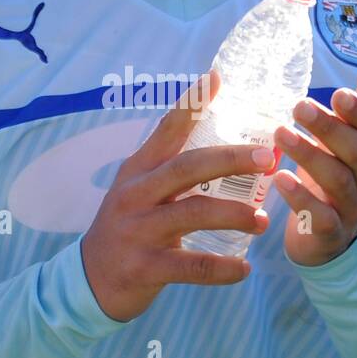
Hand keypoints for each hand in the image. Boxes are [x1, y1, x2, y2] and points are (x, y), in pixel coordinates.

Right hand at [80, 68, 273, 321]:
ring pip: (193, 214)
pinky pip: (192, 266)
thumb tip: (222, 142)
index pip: (166, 129)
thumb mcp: (138, 190)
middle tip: (267, 158)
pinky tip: (244, 269)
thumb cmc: (127, 228)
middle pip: (188, 167)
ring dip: (234, 215)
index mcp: (138, 170)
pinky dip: (222, 268)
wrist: (89, 279)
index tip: (217, 78)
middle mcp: (136, 194)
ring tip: (262, 222)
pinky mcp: (145, 267)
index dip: (191, 103)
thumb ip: (170, 168)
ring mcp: (138, 230)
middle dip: (231, 159)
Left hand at [272, 47, 356, 266]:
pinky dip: (300, 199)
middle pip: (354, 151)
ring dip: (309, 156)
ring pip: (336, 180)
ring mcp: (351, 207)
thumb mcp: (353, 137)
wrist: (331, 239)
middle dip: (328, 128)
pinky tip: (280, 179)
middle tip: (298, 106)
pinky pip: (320, 216)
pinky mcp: (330, 232)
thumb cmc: (337, 174)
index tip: (338, 94)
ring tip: (280, 135)